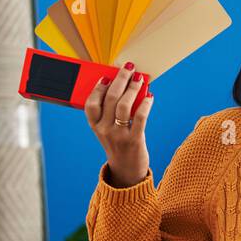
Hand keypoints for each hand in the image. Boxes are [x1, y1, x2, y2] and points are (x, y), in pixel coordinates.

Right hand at [86, 62, 154, 187]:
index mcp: (95, 126)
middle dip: (120, 79)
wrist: (126, 172)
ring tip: (139, 79)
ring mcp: (119, 135)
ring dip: (133, 88)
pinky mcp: (134, 140)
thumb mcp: (107, 131)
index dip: (98, 88)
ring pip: (124, 105)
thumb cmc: (118, 146)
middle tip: (128, 68)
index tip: (106, 76)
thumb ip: (110, 113)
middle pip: (110, 98)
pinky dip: (145, 103)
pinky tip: (149, 96)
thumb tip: (124, 87)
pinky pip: (140, 116)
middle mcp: (104, 130)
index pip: (91, 103)